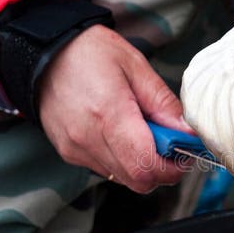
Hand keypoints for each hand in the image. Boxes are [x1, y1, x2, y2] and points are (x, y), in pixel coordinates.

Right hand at [38, 25, 188, 190]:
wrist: (45, 52)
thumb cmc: (90, 52)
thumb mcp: (136, 67)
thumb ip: (164, 104)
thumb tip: (188, 133)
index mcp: (109, 115)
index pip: (146, 167)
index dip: (172, 168)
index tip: (183, 153)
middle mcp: (88, 139)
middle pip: (137, 181)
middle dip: (160, 169)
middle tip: (167, 143)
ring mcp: (75, 149)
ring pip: (122, 178)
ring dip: (140, 163)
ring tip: (141, 132)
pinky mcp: (68, 153)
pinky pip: (105, 169)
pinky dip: (121, 159)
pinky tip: (120, 133)